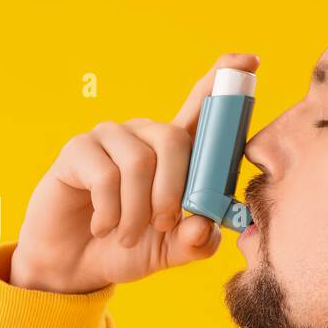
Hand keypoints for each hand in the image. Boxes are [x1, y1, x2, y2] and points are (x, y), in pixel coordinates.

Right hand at [10, 52, 259, 292]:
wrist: (77, 267)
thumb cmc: (128, 249)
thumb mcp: (172, 251)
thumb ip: (195, 242)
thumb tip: (203, 225)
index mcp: (175, 153)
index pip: (202, 108)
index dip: (223, 82)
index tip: (250, 60)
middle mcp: (144, 136)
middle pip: (173, 140)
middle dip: (174, 191)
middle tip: (163, 225)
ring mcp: (110, 138)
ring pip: (139, 163)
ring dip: (137, 212)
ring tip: (127, 235)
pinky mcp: (78, 150)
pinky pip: (105, 177)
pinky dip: (110, 213)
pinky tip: (102, 226)